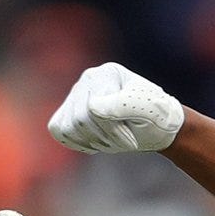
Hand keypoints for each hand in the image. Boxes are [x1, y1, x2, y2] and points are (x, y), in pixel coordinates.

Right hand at [48, 61, 184, 153]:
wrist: (156, 127)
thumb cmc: (156, 117)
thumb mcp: (146, 111)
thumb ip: (120, 106)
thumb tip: (91, 107)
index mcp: (108, 73)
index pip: (94, 111)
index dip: (113, 132)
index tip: (133, 139)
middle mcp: (89, 79)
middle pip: (79, 120)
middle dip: (103, 138)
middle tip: (125, 141)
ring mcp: (77, 93)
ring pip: (68, 127)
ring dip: (93, 142)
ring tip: (112, 140)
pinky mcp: (68, 109)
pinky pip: (58, 129)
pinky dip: (76, 142)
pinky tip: (96, 141)